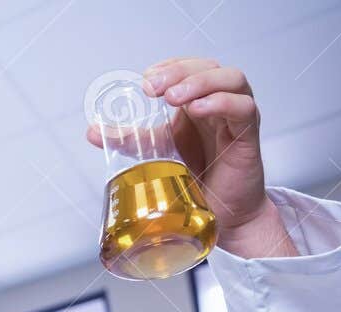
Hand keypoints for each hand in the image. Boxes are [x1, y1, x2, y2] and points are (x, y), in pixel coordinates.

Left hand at [86, 58, 296, 258]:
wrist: (224, 217)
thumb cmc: (196, 182)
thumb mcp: (158, 157)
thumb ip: (132, 141)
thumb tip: (92, 132)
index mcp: (195, 104)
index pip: (187, 68)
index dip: (169, 66)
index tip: (145, 80)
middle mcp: (217, 104)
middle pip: (207, 67)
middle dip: (179, 71)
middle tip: (153, 87)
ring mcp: (234, 117)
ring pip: (230, 79)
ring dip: (200, 82)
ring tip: (174, 97)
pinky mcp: (248, 136)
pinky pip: (243, 108)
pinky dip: (222, 103)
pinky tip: (199, 109)